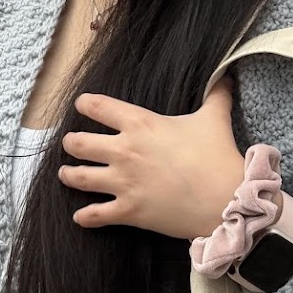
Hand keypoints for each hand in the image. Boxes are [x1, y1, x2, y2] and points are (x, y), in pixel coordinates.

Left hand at [58, 81, 245, 241]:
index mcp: (139, 123)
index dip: (84, 104)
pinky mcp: (129, 211)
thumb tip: (226, 76)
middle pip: (77, 143)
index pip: (97, 106)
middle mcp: (124, 151)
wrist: (225, 199)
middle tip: (71, 143)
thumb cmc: (217, 156)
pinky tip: (80, 216)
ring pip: (79, 177)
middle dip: (70, 143)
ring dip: (69, 175)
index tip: (81, 105)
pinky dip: (85, 216)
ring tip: (66, 173)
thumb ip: (215, 94)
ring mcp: (123, 182)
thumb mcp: (214, 118)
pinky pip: (96, 215)